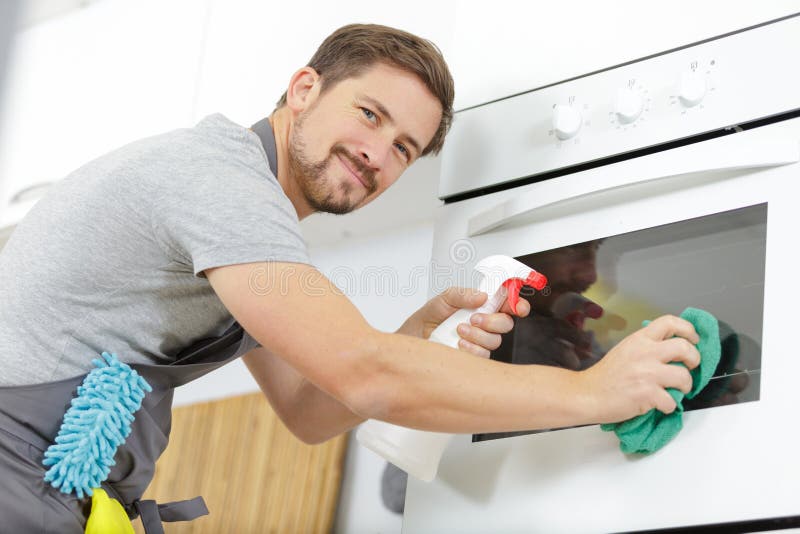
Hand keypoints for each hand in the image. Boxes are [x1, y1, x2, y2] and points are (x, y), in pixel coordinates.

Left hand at [395, 286, 529, 357]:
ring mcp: (481, 342)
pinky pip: (484, 355)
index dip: (518, 304)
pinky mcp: (475, 357)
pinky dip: (472, 349)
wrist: (415, 338)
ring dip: (478, 335)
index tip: (518, 307)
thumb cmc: (429, 318)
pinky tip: (459, 344)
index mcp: (482, 306)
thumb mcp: (444, 298)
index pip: (507, 304)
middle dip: (493, 321)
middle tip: (475, 318)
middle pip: (506, 324)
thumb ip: (463, 294)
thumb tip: (482, 296)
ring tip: (459, 330)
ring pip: (495, 341)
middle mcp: (485, 324)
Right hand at [577, 315, 700, 422]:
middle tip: (690, 366)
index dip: (688, 330)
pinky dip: (668, 406)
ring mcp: (647, 373)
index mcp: (639, 339)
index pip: (670, 322)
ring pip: (684, 377)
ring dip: (685, 386)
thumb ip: (646, 347)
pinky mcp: (647, 394)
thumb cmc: (604, 376)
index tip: (693, 339)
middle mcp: (645, 352)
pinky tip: (658, 405)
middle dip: (694, 359)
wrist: (586, 394)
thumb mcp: (625, 350)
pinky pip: (672, 402)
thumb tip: (671, 352)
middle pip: (685, 348)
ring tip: (676, 390)